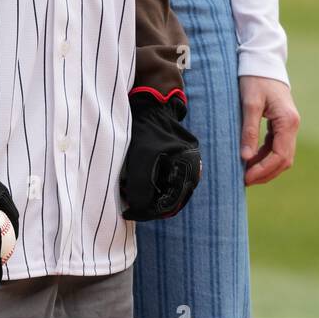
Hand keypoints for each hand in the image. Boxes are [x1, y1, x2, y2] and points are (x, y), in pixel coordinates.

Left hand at [120, 91, 201, 220]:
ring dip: (147, 196)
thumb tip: (139, 208)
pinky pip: (165, 184)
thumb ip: (141, 185)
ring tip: (127, 188)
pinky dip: (149, 186)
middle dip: (146, 204)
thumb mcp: (140, 156)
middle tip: (125, 201)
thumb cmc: (146, 128)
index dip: (146, 212)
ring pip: (166, 195)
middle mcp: (193, 171)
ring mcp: (187, 168)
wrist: (151, 104)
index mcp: (189, 169)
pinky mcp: (179, 164)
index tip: (127, 212)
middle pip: (168, 202)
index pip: (169, 205)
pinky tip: (133, 179)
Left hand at [239, 76, 299, 185]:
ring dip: (266, 166)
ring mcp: (289, 125)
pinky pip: (276, 146)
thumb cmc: (255, 79)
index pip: (280, 155)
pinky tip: (251, 159)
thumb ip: (249, 130)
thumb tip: (246, 157)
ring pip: (281, 154)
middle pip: (284, 159)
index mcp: (288, 121)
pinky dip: (265, 155)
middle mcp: (292, 125)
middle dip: (266, 172)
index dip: (264, 170)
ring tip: (246, 174)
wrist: (262, 60)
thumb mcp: (249, 103)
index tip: (247, 177)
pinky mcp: (282, 123)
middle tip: (245, 180)